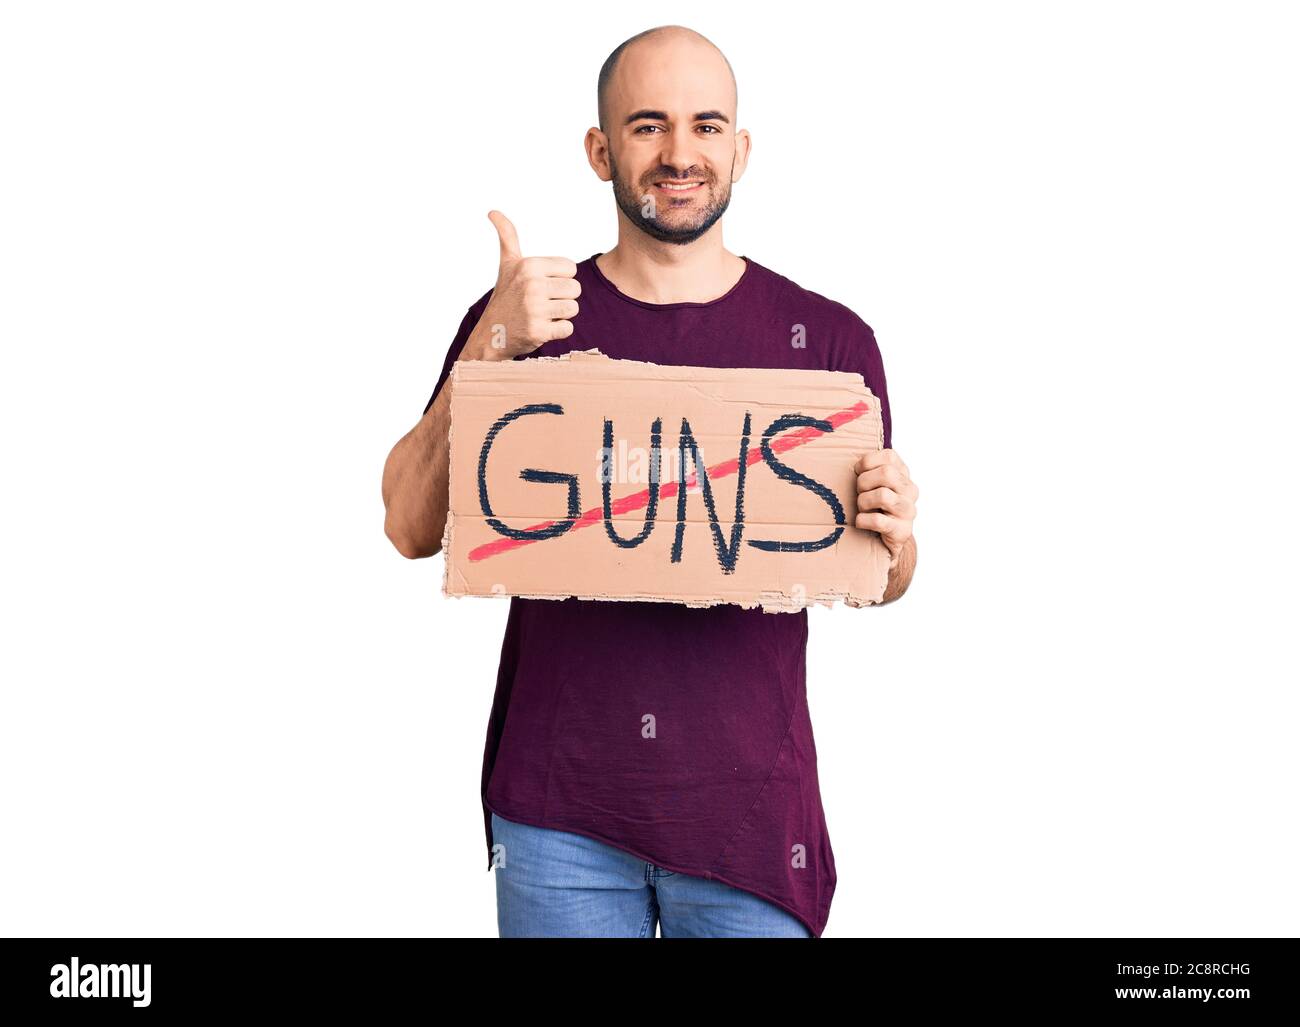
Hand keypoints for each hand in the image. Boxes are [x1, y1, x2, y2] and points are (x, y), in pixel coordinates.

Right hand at [468, 210, 580, 359]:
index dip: (560, 278)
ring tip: (543, 314)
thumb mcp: (507, 264)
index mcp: (529, 265)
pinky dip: (558, 331)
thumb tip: (493, 211)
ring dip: (562, 314)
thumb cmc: (505, 296)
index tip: (542, 285)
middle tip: (543, 303)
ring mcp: (535, 310)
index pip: (571, 268)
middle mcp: (531, 285)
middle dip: (563, 298)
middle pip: (575, 289)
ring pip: (574, 308)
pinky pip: (568, 328)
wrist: (491, 334)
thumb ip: (507, 236)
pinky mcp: (539, 332)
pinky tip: (542, 328)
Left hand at [853, 449, 917, 566]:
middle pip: (887, 473)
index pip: (889, 456)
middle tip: (859, 493)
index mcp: (903, 474)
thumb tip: (844, 456)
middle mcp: (910, 490)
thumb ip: (867, 468)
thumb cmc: (873, 507)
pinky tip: (861, 522)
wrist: (886, 542)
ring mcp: (908, 511)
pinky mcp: (902, 530)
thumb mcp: (873, 484)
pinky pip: (878, 520)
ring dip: (864, 502)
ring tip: (862, 509)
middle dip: (864, 483)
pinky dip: (863, 520)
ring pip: (883, 496)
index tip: (858, 472)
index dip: (867, 462)